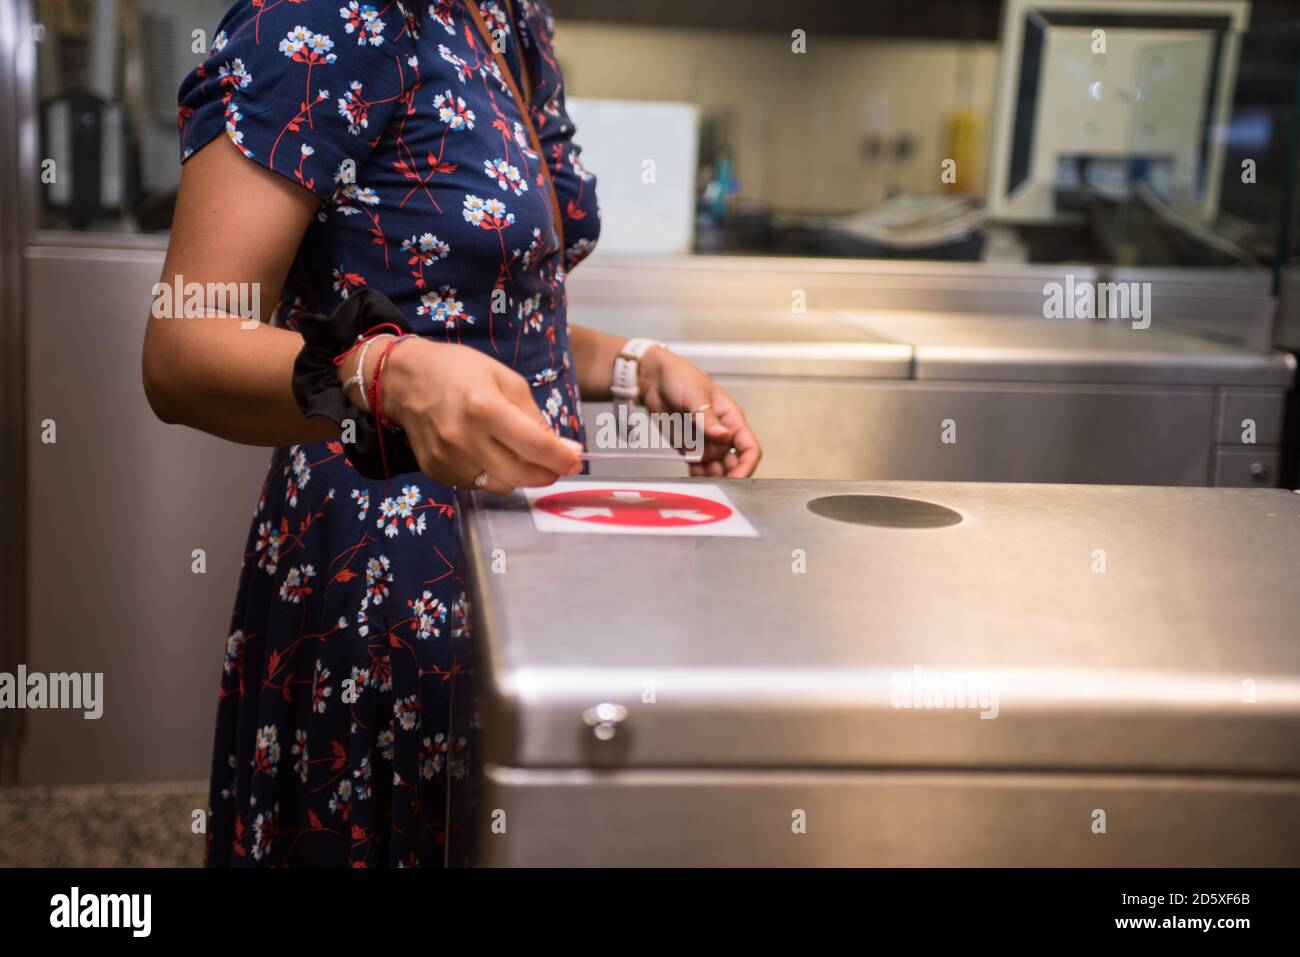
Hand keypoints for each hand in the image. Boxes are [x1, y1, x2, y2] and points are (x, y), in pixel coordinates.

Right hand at [341, 337, 582, 492]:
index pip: (535, 445)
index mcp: (484, 407)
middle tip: (556, 464)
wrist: (404, 380)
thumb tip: (564, 449)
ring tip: (519, 456)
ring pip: (501, 485)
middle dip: (546, 473)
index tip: (576, 460)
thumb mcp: (506, 379)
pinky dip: (492, 475)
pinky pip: (477, 485)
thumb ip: (535, 416)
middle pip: (520, 474)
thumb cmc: (460, 371)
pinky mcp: (437, 471)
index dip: (562, 458)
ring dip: (519, 476)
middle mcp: (464, 438)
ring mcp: (448, 459)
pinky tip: (490, 455)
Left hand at [637, 347, 761, 477]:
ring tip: (703, 483)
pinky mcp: (689, 448)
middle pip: (734, 463)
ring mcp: (706, 442)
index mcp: (731, 418)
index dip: (746, 465)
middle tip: (717, 486)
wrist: (653, 378)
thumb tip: (725, 435)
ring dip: (712, 479)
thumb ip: (708, 417)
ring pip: (716, 469)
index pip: (749, 447)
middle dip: (728, 477)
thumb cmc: (680, 376)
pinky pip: (698, 468)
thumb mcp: (695, 394)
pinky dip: (697, 476)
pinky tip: (694, 480)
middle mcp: (721, 434)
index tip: (737, 478)